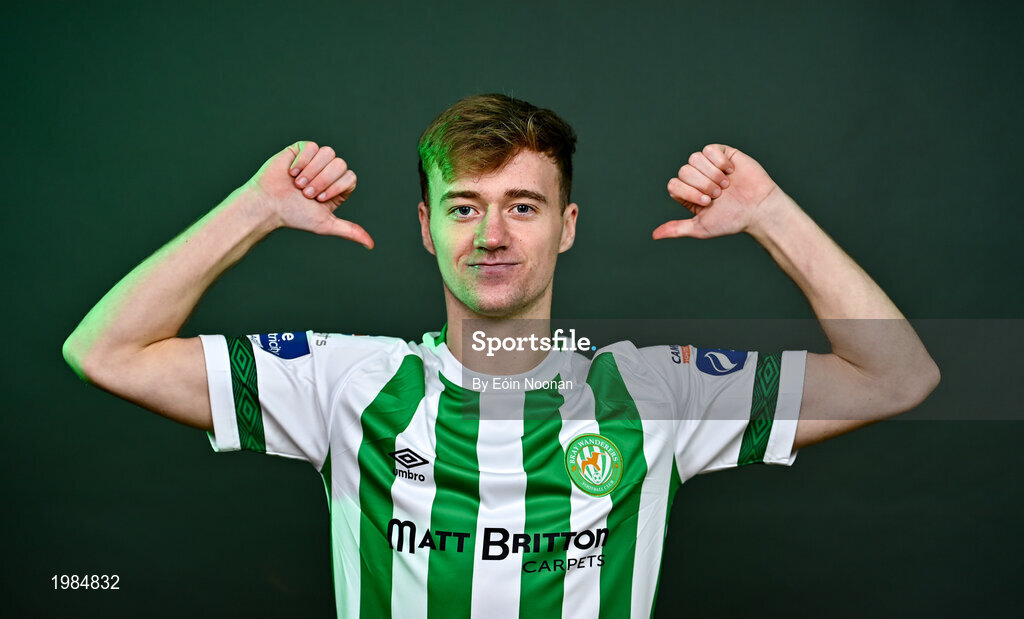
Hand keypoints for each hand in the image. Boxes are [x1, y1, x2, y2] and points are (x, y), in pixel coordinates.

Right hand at [246, 141, 373, 247]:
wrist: (268, 204)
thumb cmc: (294, 215)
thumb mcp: (326, 224)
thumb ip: (349, 231)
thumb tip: (371, 245)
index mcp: (338, 187)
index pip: (350, 177)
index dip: (335, 187)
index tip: (318, 199)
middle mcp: (329, 172)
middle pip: (340, 164)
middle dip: (322, 180)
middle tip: (305, 193)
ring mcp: (316, 160)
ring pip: (328, 153)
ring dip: (312, 171)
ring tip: (298, 183)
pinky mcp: (302, 149)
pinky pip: (312, 147)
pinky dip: (302, 161)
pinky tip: (292, 172)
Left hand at [653, 144, 779, 239]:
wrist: (759, 209)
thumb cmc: (731, 220)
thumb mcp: (701, 228)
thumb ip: (677, 229)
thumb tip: (654, 235)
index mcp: (688, 194)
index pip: (673, 184)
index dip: (688, 192)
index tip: (707, 202)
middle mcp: (696, 178)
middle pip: (684, 171)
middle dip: (702, 184)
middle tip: (719, 194)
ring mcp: (708, 165)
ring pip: (694, 158)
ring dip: (711, 173)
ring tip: (726, 185)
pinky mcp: (722, 154)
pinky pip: (709, 149)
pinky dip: (719, 161)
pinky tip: (731, 171)